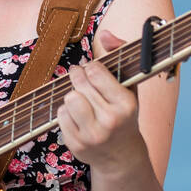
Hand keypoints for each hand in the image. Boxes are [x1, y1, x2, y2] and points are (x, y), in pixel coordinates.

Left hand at [58, 28, 147, 175]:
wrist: (121, 156)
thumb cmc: (124, 114)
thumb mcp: (130, 86)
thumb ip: (120, 54)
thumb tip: (106, 34)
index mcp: (127, 105)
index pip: (96, 73)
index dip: (91, 67)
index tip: (92, 70)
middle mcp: (111, 121)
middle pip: (79, 86)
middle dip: (78, 77)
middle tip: (80, 77)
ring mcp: (92, 135)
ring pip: (69, 100)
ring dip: (72, 96)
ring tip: (81, 98)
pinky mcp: (76, 145)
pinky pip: (60, 116)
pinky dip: (66, 112)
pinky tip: (78, 116)